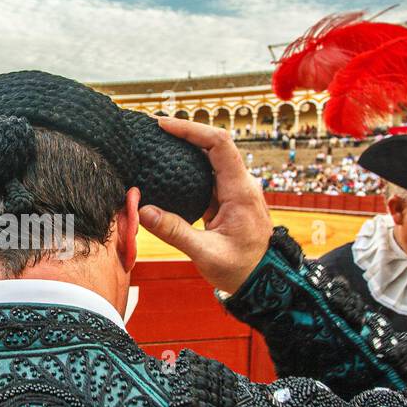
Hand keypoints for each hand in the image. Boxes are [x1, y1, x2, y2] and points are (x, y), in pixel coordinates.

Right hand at [138, 117, 273, 293]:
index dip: (191, 130)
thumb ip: (174, 231)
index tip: (163, 125)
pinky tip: (168, 170)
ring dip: (185, 149)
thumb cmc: (241, 269)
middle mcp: (240, 184)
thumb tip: (142, 211)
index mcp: (240, 191)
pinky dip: (187, 169)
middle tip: (154, 129)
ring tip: (157, 143)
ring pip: (210, 159)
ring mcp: (235, 191)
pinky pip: (206, 176)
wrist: (264, 281)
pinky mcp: (227, 199)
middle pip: (214, 145)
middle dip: (185, 133)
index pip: (219, 145)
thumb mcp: (205, 253)